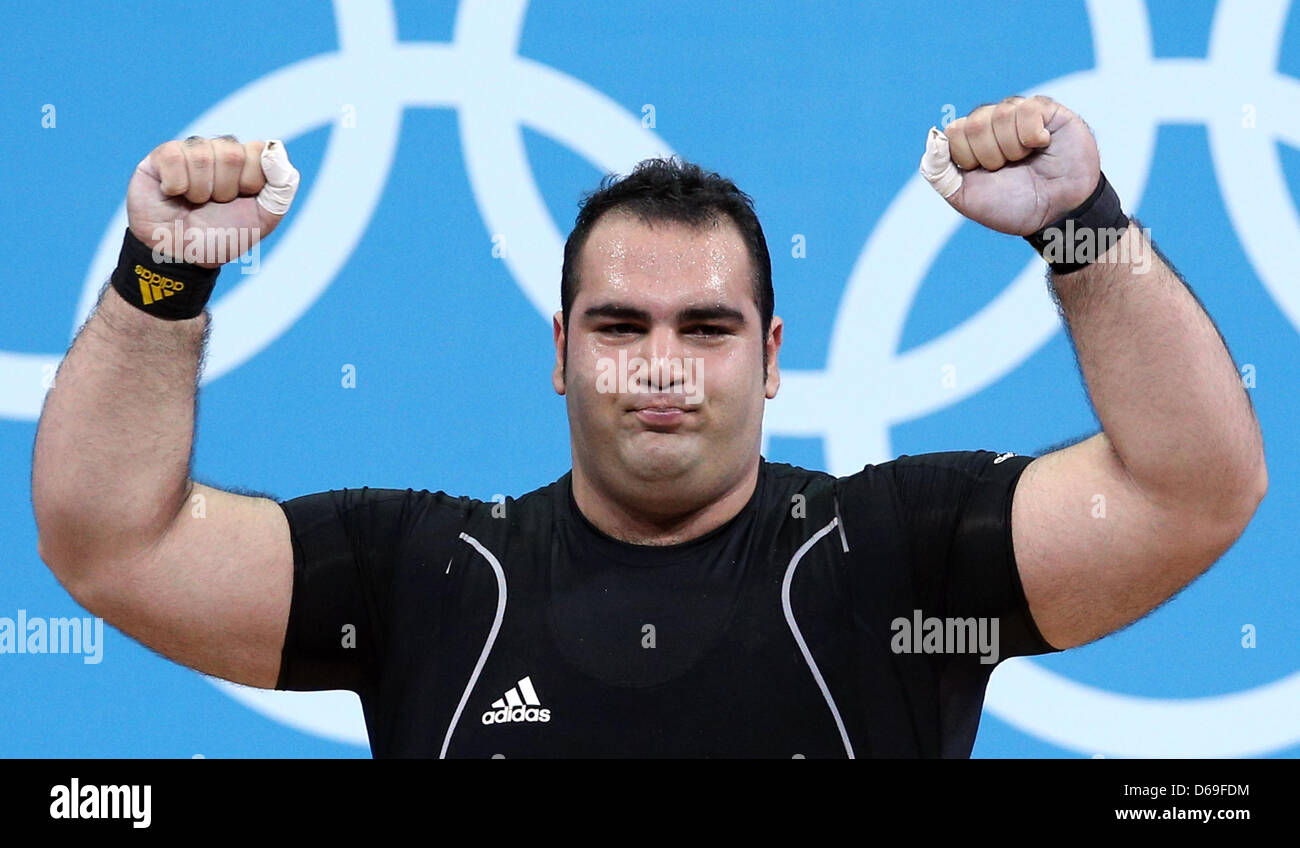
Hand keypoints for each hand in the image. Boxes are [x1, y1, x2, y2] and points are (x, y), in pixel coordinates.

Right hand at [125, 136, 299, 267]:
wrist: (184, 256)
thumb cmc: (224, 237)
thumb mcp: (264, 218)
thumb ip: (282, 186)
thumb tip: (275, 149)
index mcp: (246, 163)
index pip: (258, 150)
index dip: (251, 181)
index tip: (242, 199)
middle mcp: (218, 151)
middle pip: (232, 153)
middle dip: (226, 190)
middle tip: (215, 205)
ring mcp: (190, 151)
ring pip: (202, 156)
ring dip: (201, 191)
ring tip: (195, 203)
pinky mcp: (161, 156)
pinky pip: (173, 157)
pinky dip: (176, 185)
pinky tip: (173, 194)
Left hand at [927, 95, 1099, 235]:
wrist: (1056, 213)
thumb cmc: (1012, 205)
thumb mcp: (965, 198)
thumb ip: (940, 173)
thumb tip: (933, 139)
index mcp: (970, 141)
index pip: (954, 132)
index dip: (968, 158)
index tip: (985, 174)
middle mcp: (992, 123)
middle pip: (976, 124)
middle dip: (991, 156)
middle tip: (1009, 169)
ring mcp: (1018, 114)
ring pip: (1001, 115)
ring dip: (1013, 149)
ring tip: (1028, 159)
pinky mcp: (1046, 110)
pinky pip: (1028, 109)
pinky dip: (1033, 135)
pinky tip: (1042, 144)